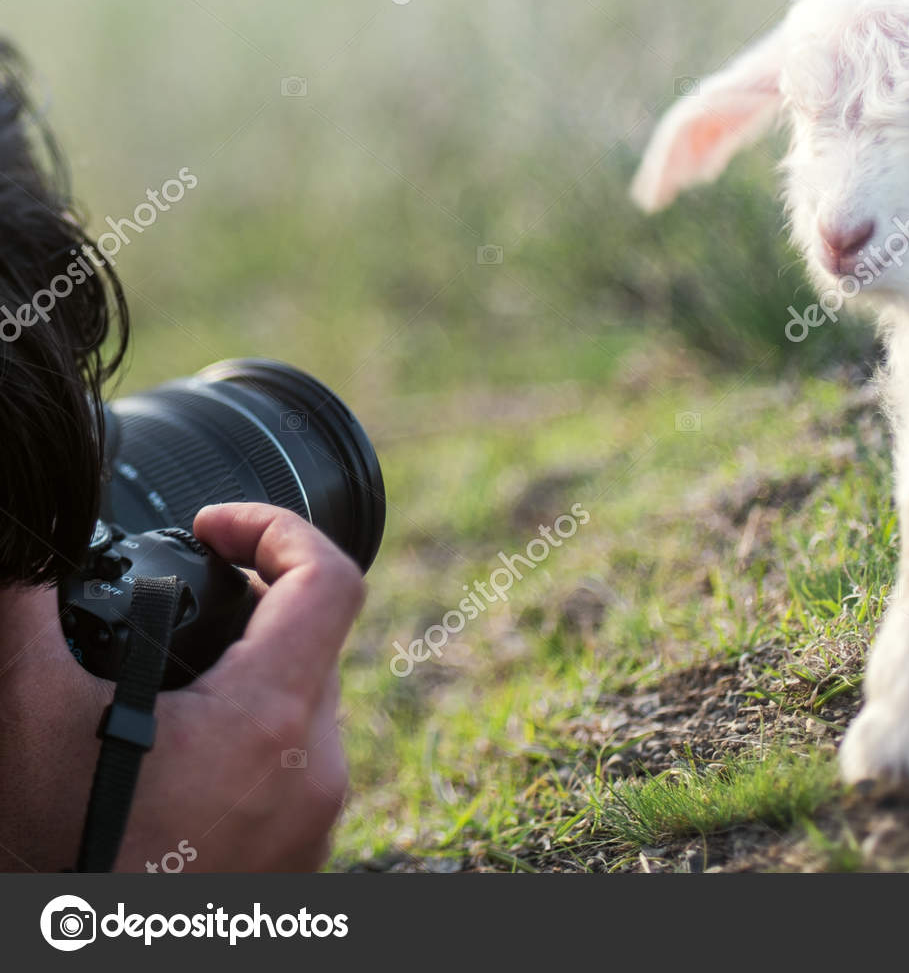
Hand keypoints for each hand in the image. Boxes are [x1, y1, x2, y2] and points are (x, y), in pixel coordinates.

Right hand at [0, 503, 365, 871]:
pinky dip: (255, 739)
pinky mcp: (304, 860)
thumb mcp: (27, 721)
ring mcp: (317, 821)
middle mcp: (317, 769)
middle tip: (184, 599)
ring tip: (174, 685)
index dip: (277, 527)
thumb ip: (24, 616)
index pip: (331, 578)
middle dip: (254, 606)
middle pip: (316, 641)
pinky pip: (300, 769)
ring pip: (310, 707)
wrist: (78, 967)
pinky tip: (184, 755)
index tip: (214, 527)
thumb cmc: (57, 858)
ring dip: (252, 675)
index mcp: (271, 720)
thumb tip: (20, 546)